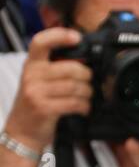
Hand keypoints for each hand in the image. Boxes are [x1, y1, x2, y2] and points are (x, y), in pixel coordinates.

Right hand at [3, 27, 90, 150]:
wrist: (22, 131)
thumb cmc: (36, 105)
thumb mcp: (39, 81)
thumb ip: (55, 70)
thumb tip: (84, 63)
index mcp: (31, 64)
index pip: (41, 42)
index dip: (59, 36)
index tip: (76, 37)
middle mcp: (32, 75)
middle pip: (70, 68)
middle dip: (87, 77)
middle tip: (89, 84)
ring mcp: (36, 91)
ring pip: (75, 87)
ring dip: (88, 94)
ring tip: (87, 98)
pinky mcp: (44, 107)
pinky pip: (74, 103)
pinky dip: (84, 107)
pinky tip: (83, 109)